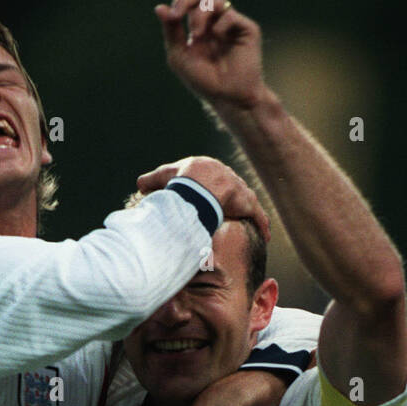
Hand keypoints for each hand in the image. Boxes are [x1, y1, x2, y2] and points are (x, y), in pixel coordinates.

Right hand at [137, 155, 269, 241]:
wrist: (198, 186)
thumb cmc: (181, 181)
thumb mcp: (163, 178)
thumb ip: (153, 180)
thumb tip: (139, 184)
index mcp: (210, 169)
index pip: (215, 180)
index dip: (215, 190)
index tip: (215, 199)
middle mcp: (227, 177)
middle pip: (233, 190)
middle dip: (235, 200)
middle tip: (235, 211)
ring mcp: (240, 190)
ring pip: (248, 202)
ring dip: (250, 212)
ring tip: (253, 223)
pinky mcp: (248, 203)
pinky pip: (258, 215)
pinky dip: (261, 225)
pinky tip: (266, 236)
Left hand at [156, 0, 265, 112]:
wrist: (229, 96)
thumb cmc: (204, 80)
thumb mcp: (178, 56)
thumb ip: (170, 32)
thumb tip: (160, 7)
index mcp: (197, 23)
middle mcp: (214, 19)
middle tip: (177, 13)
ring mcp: (231, 22)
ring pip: (212, 1)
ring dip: (199, 16)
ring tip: (197, 35)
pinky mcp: (247, 28)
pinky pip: (228, 15)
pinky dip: (218, 27)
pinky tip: (218, 40)